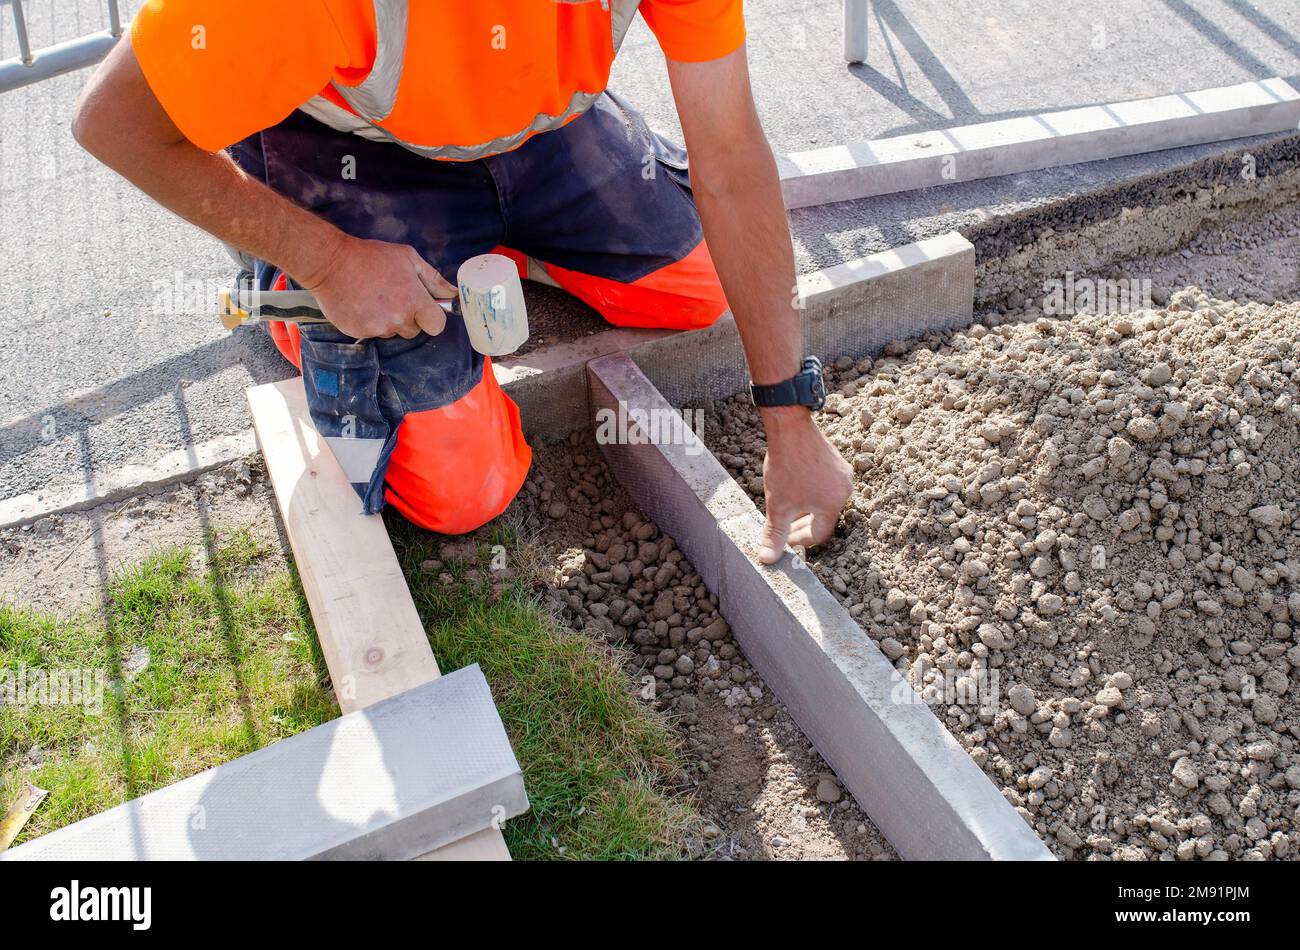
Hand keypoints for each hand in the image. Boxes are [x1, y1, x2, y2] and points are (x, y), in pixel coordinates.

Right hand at [299, 233, 454, 339]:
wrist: (330, 263)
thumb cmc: (371, 257)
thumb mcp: (408, 258)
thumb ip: (433, 279)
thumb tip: (453, 293)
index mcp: (414, 302)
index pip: (437, 326)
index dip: (433, 318)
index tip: (425, 309)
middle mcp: (398, 320)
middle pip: (414, 331)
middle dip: (408, 317)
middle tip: (393, 296)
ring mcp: (377, 328)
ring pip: (392, 331)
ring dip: (387, 320)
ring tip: (374, 297)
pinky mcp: (359, 333)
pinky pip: (371, 332)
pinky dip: (368, 321)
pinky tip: (360, 303)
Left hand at [757, 407, 852, 564]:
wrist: (791, 428)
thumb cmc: (787, 466)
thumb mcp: (778, 506)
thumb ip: (775, 534)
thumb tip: (768, 558)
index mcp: (833, 504)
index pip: (820, 534)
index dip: (800, 541)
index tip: (786, 541)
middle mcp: (844, 490)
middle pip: (823, 518)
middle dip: (802, 526)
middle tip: (785, 529)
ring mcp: (843, 474)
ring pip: (824, 501)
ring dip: (806, 510)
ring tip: (788, 511)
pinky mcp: (836, 461)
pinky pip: (826, 485)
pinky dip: (811, 493)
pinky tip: (795, 489)